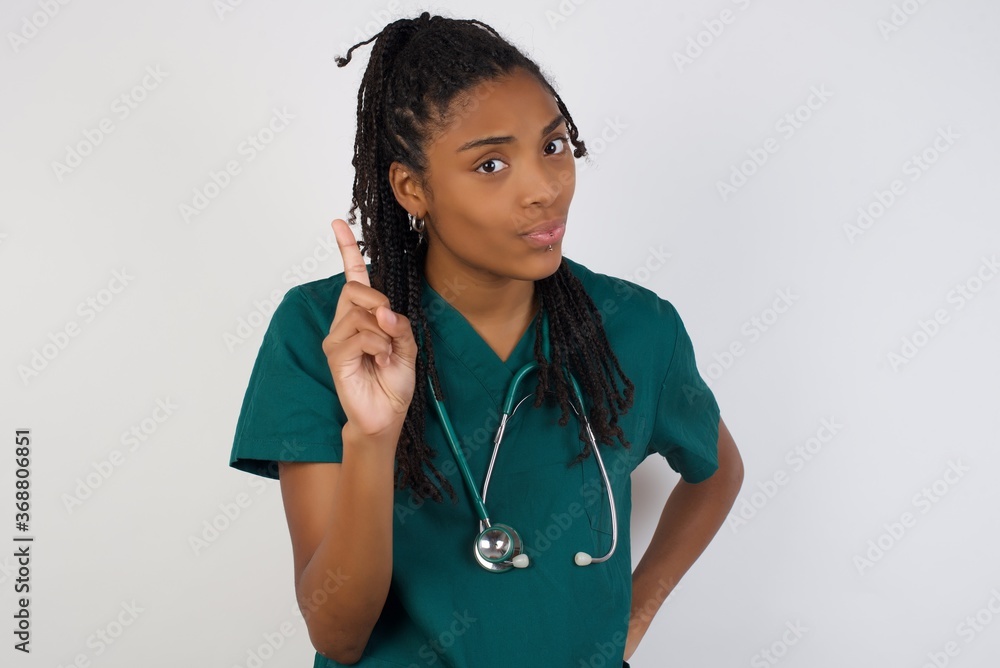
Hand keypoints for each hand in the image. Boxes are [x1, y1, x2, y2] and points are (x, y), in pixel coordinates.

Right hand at [323, 218, 417, 437]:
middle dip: (378, 301)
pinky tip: (379, 362)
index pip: (353, 277)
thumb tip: (384, 311)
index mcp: (364, 316)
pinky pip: (360, 334)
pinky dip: (378, 346)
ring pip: (361, 313)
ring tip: (385, 355)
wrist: (385, 415)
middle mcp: (346, 322)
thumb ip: (400, 325)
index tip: (338, 223)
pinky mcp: (335, 354)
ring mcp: (338, 337)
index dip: (346, 249)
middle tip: (390, 327)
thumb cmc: (393, 383)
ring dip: (383, 333)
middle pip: (355, 289)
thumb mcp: (408, 348)